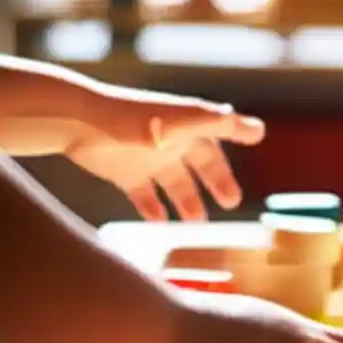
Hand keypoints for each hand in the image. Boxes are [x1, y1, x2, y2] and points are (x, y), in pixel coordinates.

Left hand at [64, 87, 264, 220]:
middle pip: (201, 163)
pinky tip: (160, 222)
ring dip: (187, 201)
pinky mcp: (125, 173)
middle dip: (217, 181)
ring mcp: (148, 158)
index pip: (220, 132)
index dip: (238, 135)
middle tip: (231, 202)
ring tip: (197, 221)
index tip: (256, 139)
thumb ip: (223, 127)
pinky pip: (144, 195)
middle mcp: (172, 141)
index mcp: (189, 125)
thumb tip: (260, 130)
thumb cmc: (137, 119)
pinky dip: (152, 208)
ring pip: (175, 183)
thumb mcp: (185, 122)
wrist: (81, 123)